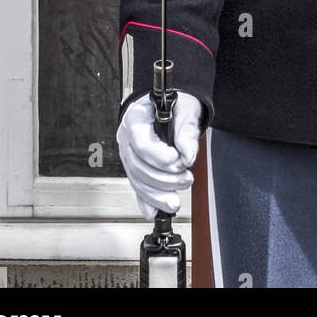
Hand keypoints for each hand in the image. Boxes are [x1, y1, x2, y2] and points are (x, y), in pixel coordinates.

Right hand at [116, 91, 203, 220]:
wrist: (170, 107)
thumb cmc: (174, 105)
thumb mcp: (185, 109)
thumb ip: (186, 132)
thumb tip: (188, 154)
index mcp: (136, 119)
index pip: (141, 144)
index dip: (161, 157)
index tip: (179, 161)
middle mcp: (128, 138)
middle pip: (139, 166)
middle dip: (163, 179)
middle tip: (186, 179)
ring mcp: (129, 155)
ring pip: (137, 181)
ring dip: (157, 194)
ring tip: (175, 200)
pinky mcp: (135, 169)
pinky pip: (137, 188)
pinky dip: (147, 202)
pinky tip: (154, 211)